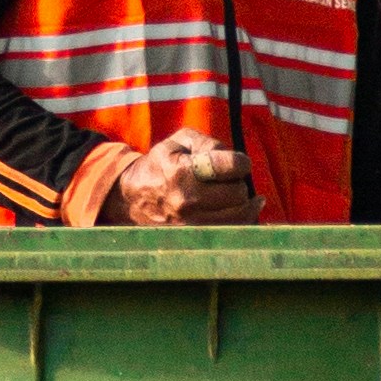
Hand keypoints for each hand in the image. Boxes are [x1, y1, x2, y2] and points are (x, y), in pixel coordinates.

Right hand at [116, 134, 253, 227]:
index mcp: (182, 172)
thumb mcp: (178, 142)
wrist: (133, 198)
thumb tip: (233, 158)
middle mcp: (186, 201)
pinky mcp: (194, 238)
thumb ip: (208, 143)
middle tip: (230, 179)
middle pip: (238, 193)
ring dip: (241, 202)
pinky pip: (232, 231)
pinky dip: (243, 219)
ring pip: (239, 215)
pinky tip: (246, 209)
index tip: (240, 162)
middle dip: (239, 182)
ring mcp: (190, 223)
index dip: (241, 162)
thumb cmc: (161, 165)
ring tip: (233, 193)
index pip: (230, 167)